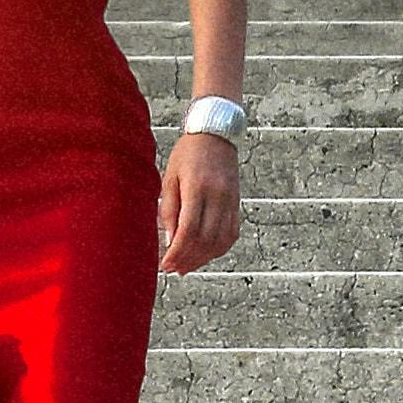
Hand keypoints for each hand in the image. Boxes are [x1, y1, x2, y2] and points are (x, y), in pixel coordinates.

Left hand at [158, 132, 240, 275]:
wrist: (216, 134)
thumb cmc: (187, 153)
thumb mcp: (170, 177)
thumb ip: (169, 209)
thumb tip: (170, 241)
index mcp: (197, 188)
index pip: (189, 230)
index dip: (177, 252)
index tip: (166, 264)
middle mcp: (217, 196)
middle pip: (205, 239)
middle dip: (188, 259)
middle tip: (174, 269)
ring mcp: (230, 201)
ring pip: (220, 240)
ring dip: (203, 258)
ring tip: (187, 266)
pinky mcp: (237, 203)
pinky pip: (231, 234)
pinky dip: (218, 249)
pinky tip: (205, 254)